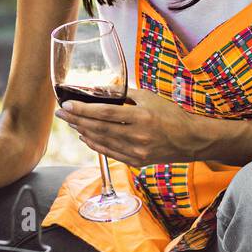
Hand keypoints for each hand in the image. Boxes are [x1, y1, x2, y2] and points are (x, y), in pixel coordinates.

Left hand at [54, 86, 202, 167]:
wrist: (190, 140)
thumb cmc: (171, 115)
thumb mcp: (149, 97)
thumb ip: (124, 93)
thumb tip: (99, 89)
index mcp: (141, 117)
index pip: (104, 113)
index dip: (83, 109)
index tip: (67, 105)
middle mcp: (138, 136)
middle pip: (99, 128)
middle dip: (77, 120)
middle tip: (62, 113)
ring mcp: (136, 152)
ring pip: (102, 141)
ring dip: (83, 132)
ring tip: (71, 122)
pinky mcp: (136, 162)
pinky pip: (109, 153)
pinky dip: (95, 145)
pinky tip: (86, 136)